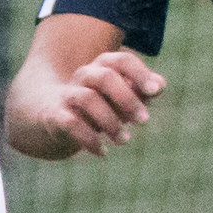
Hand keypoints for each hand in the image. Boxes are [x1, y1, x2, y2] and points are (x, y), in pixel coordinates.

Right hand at [38, 50, 167, 152]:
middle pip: (105, 77)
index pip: (122, 60)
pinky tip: (102, 152)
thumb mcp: (119, 98)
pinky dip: (89, 139)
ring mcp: (68, 94)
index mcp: (103, 68)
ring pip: (88, 99)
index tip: (155, 91)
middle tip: (144, 121)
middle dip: (127, 98)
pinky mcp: (55, 114)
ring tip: (124, 140)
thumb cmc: (96, 105)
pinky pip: (71, 123)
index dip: (140, 73)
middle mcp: (84, 76)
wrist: (52, 116)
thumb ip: (140, 91)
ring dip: (110, 122)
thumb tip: (160, 85)